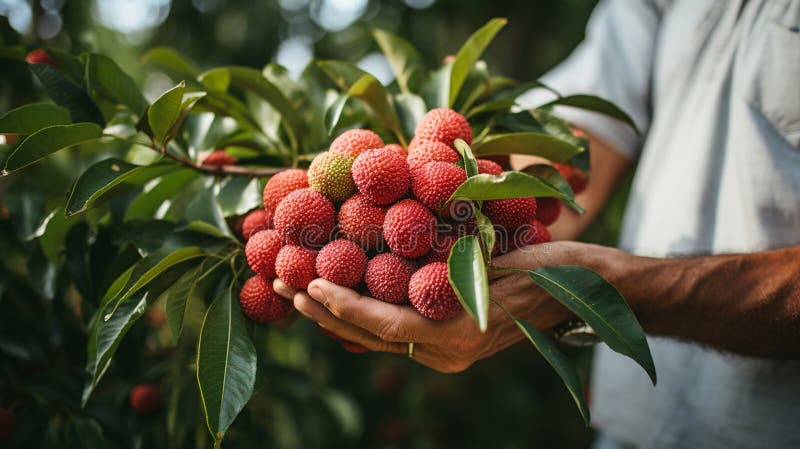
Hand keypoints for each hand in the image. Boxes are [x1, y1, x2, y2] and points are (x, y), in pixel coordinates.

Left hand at [273, 242, 578, 372]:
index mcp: (459, 336)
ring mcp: (447, 351)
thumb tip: (397, 236)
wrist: (587, 288)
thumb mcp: (503, 255)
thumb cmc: (552, 265)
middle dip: (324, 311)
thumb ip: (453, 259)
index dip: (343, 305)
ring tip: (296, 288)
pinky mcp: (447, 339)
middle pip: (372, 337)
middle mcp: (447, 352)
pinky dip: (361, 314)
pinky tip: (336, 296)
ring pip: (378, 338)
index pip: (386, 325)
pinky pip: (394, 332)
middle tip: (282, 283)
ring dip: (335, 313)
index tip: (308, 283)